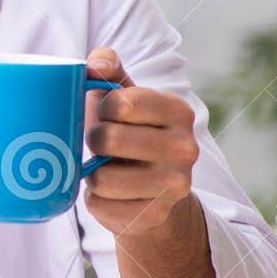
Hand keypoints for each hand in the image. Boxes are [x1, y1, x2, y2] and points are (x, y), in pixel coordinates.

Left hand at [81, 46, 200, 236]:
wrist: (154, 191)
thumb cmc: (128, 132)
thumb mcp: (123, 97)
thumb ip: (108, 70)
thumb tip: (96, 61)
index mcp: (179, 112)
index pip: (122, 103)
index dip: (103, 109)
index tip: (109, 115)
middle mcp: (184, 148)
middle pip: (108, 139)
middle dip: (94, 140)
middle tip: (102, 144)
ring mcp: (174, 186)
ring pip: (101, 177)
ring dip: (92, 173)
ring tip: (105, 168)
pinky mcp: (155, 216)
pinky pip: (100, 205)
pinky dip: (96, 199)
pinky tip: (111, 193)